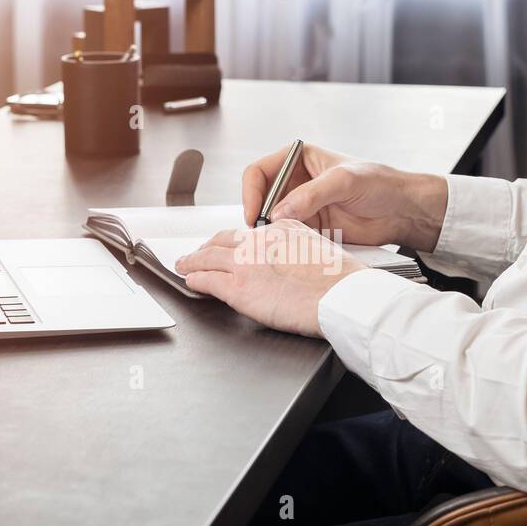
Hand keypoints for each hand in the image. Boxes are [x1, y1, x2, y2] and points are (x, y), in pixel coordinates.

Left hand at [175, 220, 365, 336]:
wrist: (343, 297)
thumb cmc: (341, 282)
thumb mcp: (319, 250)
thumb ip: (297, 250)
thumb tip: (290, 264)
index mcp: (282, 228)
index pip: (247, 233)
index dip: (231, 241)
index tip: (226, 246)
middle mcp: (260, 240)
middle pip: (222, 240)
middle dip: (206, 247)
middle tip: (197, 254)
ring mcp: (246, 262)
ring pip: (207, 257)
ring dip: (192, 261)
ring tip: (184, 265)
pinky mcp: (239, 286)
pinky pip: (207, 280)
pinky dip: (195, 279)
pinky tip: (191, 281)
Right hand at [241, 142, 448, 251]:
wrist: (401, 211)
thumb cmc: (379, 183)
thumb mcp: (344, 181)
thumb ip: (312, 195)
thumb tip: (280, 212)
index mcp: (298, 160)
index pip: (259, 172)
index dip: (251, 192)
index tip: (254, 214)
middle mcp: (296, 183)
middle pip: (260, 199)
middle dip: (258, 216)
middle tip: (262, 233)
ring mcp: (301, 207)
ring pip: (271, 221)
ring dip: (270, 233)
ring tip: (276, 243)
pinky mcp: (310, 228)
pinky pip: (287, 237)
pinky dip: (284, 244)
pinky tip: (289, 250)